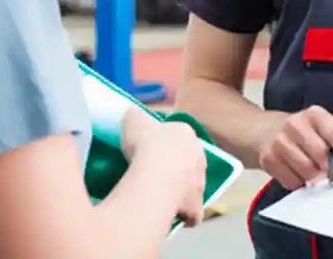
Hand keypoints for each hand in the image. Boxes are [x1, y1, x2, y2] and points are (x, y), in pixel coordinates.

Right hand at [120, 108, 207, 226]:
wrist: (156, 172)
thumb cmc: (145, 142)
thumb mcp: (133, 118)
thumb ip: (135, 116)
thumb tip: (133, 115)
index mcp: (186, 133)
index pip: (178, 135)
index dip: (165, 143)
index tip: (151, 149)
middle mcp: (199, 156)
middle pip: (189, 161)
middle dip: (177, 167)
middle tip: (156, 173)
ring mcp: (200, 183)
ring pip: (193, 187)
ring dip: (181, 191)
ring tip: (161, 196)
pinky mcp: (196, 207)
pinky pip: (192, 214)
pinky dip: (184, 216)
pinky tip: (170, 216)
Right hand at [255, 106, 332, 190]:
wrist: (261, 131)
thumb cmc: (301, 131)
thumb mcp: (324, 126)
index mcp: (315, 114)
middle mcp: (295, 124)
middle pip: (321, 156)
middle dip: (330, 170)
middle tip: (332, 175)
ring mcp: (279, 141)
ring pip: (307, 171)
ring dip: (315, 178)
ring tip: (314, 173)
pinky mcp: (268, 159)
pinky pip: (292, 181)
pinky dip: (299, 183)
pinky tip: (298, 174)